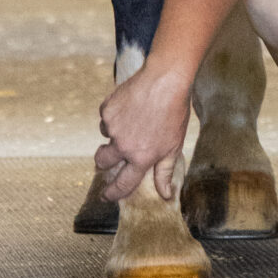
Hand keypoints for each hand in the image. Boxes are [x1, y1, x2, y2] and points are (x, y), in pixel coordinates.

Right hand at [94, 66, 191, 202]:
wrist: (166, 80)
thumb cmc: (174, 112)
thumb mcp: (174, 145)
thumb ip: (165, 172)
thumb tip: (165, 195)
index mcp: (141, 158)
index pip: (122, 184)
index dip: (112, 193)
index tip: (105, 197)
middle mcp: (123, 146)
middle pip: (102, 162)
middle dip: (103, 162)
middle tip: (109, 156)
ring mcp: (113, 127)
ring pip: (105, 135)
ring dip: (114, 132)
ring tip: (134, 117)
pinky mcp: (107, 110)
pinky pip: (105, 116)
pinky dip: (114, 114)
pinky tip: (130, 105)